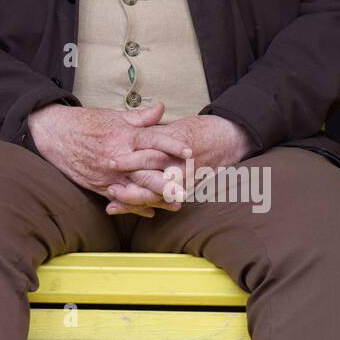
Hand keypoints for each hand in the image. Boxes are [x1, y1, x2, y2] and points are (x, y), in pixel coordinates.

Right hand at [28, 102, 191, 216]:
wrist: (55, 134)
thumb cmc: (86, 122)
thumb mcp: (113, 116)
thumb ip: (140, 117)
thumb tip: (162, 109)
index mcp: (123, 135)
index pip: (152, 139)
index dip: (172, 144)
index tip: (189, 151)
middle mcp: (117, 155)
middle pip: (147, 169)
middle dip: (168, 180)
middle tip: (188, 188)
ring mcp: (107, 173)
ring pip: (135, 188)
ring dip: (156, 198)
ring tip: (175, 204)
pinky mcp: (98, 185)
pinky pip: (119, 198)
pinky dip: (135, 206)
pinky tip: (150, 212)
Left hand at [106, 111, 254, 212]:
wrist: (231, 138)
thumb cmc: (199, 130)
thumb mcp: (174, 127)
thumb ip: (152, 130)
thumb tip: (129, 133)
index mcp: (172, 145)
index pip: (147, 153)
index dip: (128, 159)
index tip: (109, 161)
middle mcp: (178, 164)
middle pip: (151, 178)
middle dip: (129, 186)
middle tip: (109, 189)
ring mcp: (185, 179)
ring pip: (158, 195)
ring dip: (135, 201)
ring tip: (114, 205)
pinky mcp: (191, 189)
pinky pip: (167, 201)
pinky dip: (150, 206)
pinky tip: (136, 212)